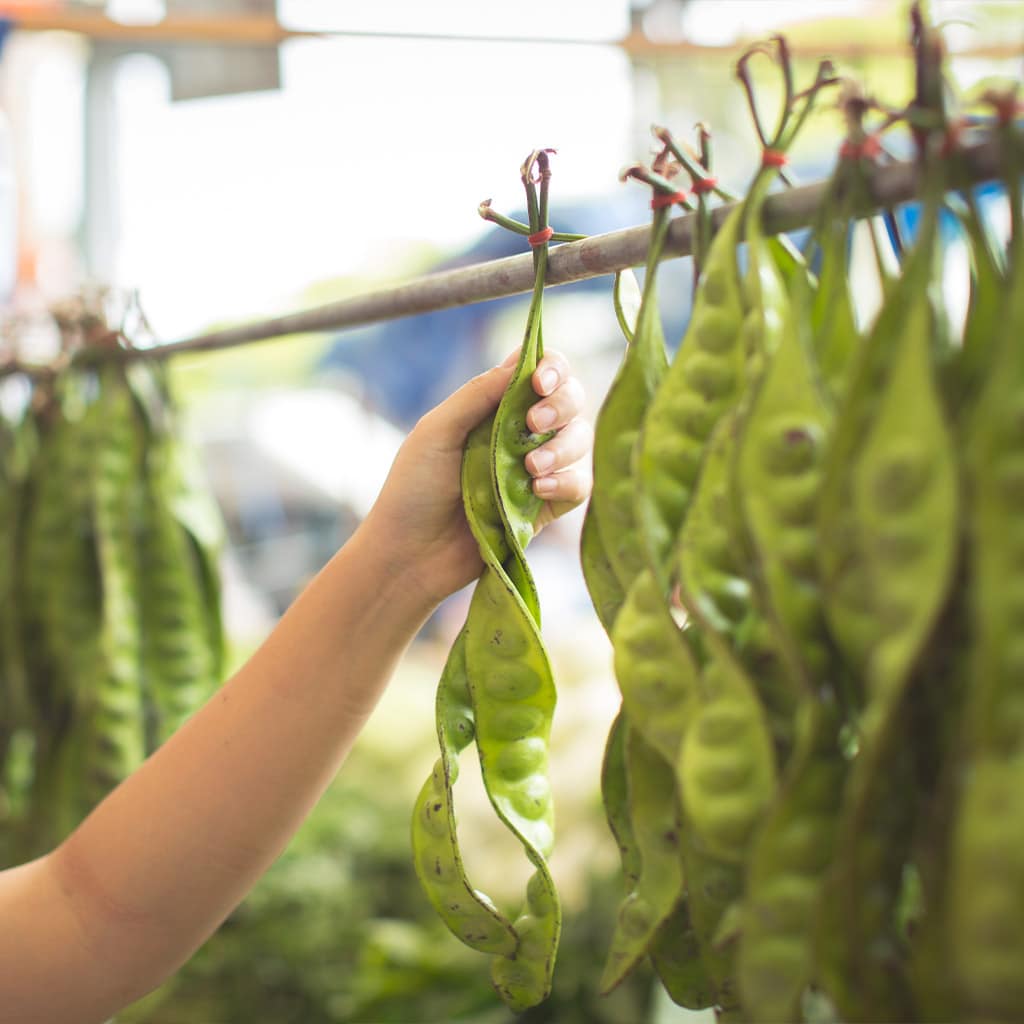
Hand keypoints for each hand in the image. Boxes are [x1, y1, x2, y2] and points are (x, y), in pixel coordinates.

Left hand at [362, 348, 591, 607]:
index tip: (540, 382)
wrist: (411, 555)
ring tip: (531, 469)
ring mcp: (537, 470)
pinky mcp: (546, 508)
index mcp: (494, 408)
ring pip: (581, 441)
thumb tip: (523, 357)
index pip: (541, 374)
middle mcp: (521, 434)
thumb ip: (478, 394)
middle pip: (572, 401)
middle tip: (534, 421)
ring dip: (563, 447)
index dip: (553, 369)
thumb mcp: (436, 431)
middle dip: (563, 405)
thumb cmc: (413, 490)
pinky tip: (539, 490)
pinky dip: (568, 481)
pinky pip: (580, 485)